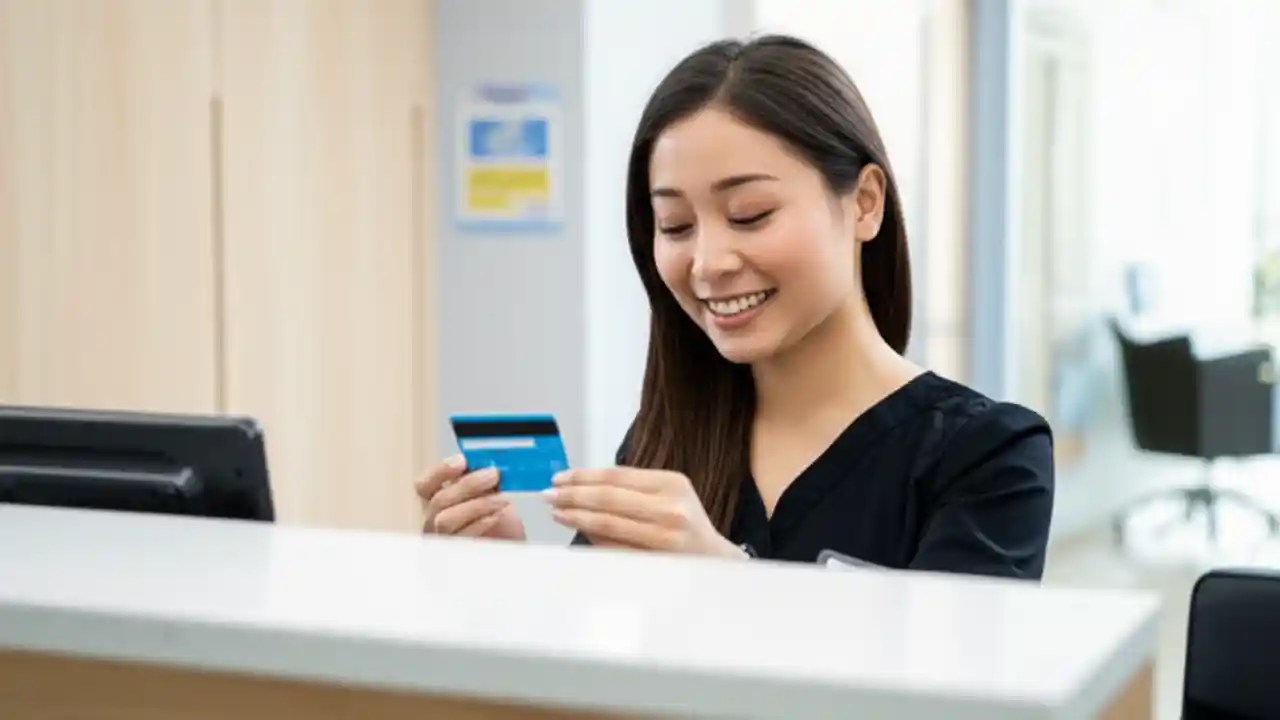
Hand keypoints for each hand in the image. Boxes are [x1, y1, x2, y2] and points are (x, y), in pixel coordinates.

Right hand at [416, 455, 525, 540]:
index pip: (425, 485)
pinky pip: (460, 538)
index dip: (440, 471)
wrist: (511, 547)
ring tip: (502, 498)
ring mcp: (443, 540)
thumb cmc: (500, 522)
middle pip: (438, 500)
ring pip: (445, 520)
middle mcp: (434, 521)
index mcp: (438, 501)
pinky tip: (496, 516)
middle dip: (468, 485)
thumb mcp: (491, 495)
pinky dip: (479, 523)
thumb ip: (482, 478)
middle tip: (493, 475)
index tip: (462, 461)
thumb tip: (486, 461)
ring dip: (477, 505)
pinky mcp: (457, 553)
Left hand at [545, 467, 743, 557]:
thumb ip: (629, 491)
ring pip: (609, 523)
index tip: (559, 478)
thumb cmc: (686, 527)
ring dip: (577, 517)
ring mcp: (665, 538)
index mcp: (672, 484)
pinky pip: (615, 549)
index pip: (616, 476)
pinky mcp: (657, 562)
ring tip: (557, 512)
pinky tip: (579, 533)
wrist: (716, 563)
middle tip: (549, 495)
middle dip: (573, 495)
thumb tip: (578, 490)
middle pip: (609, 498)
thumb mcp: (667, 497)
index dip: (582, 476)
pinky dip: (593, 540)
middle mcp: (671, 509)